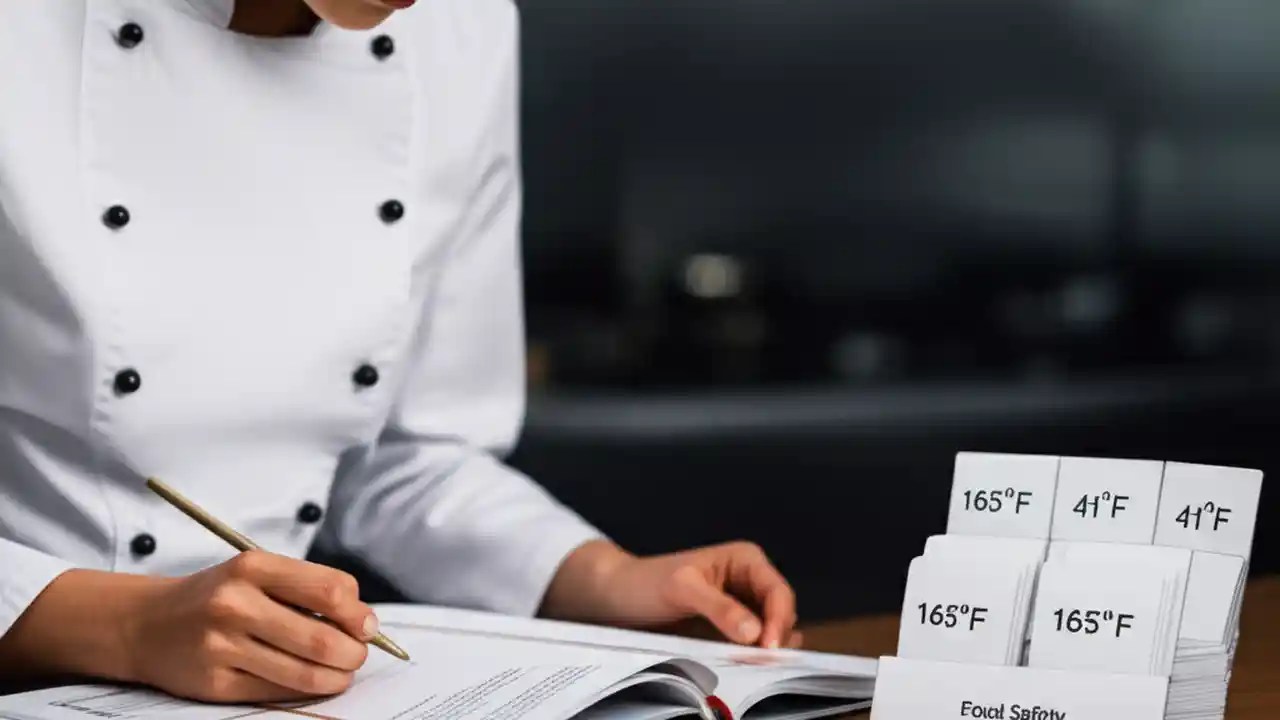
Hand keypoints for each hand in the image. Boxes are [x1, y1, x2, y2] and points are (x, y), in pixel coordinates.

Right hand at [125, 551, 376, 701]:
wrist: (146, 623)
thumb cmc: (217, 596)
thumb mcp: (257, 574)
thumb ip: (308, 589)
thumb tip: (364, 623)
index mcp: (253, 567)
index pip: (329, 590)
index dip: (358, 613)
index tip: (367, 626)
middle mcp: (235, 604)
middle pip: (321, 638)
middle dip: (353, 653)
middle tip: (357, 655)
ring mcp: (222, 646)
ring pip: (304, 672)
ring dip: (336, 677)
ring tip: (341, 672)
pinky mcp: (214, 683)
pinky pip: (276, 692)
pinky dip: (305, 690)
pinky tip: (311, 682)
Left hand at [541, 540, 800, 648]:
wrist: (615, 598)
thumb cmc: (646, 583)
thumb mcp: (681, 589)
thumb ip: (718, 607)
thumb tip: (755, 632)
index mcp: (745, 561)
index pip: (778, 592)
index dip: (779, 619)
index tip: (768, 647)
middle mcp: (748, 582)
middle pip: (779, 614)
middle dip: (775, 637)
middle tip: (761, 662)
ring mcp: (740, 608)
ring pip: (769, 632)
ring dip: (765, 649)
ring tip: (752, 665)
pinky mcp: (728, 630)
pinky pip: (750, 646)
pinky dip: (751, 656)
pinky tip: (742, 665)